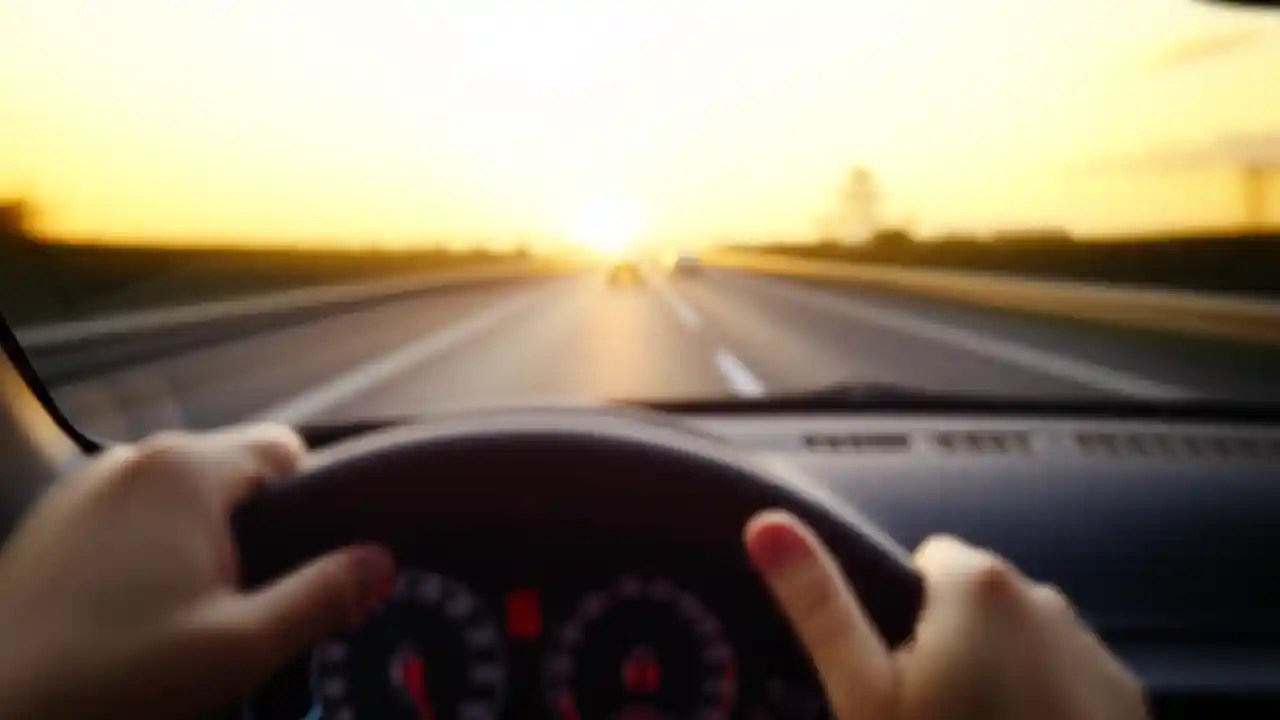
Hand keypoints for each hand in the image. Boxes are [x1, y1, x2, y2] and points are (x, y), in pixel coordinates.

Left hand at [0, 424, 396, 718]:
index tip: (303, 565)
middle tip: (242, 605)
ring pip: (181, 497)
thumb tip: (382, 562)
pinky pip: (131, 515)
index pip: (286, 450)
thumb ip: (322, 596)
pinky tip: (135, 611)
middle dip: (252, 530)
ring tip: (184, 614)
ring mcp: (84, 485)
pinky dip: (149, 550)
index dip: (311, 504)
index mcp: (185, 472)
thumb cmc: (112, 680)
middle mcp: (134, 459)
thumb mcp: (239, 648)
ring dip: (199, 541)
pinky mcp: (52, 519)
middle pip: (233, 473)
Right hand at [744, 510, 1146, 719]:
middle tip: (931, 715)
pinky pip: (1070, 683)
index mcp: (979, 584)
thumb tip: (766, 523)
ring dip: (1001, 674)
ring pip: (1023, 644)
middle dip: (954, 644)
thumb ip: (819, 603)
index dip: (903, 616)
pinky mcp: (1129, 703)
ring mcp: (1096, 652)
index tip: (901, 676)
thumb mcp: (863, 691)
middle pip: (976, 602)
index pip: (926, 560)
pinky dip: (1047, 706)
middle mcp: (1047, 599)